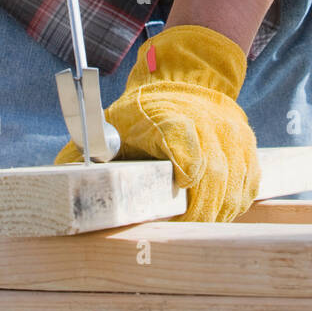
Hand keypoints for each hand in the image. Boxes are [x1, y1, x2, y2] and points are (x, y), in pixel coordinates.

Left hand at [55, 24, 260, 221]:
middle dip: (197, 213)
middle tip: (178, 232)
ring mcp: (231, 136)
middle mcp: (207, 122)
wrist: (186, 78)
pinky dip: (232, 204)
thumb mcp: (115, 121)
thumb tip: (63, 174)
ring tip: (194, 226)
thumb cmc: (144, 110)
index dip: (186, 169)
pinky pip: (247, 187)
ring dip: (215, 213)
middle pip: (213, 175)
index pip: (184, 142)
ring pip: (233, 186)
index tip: (180, 191)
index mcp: (168, 115)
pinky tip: (214, 212)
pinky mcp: (247, 148)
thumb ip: (92, 149)